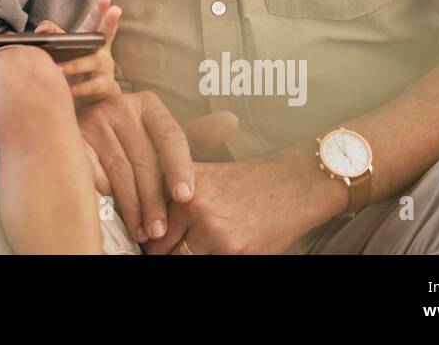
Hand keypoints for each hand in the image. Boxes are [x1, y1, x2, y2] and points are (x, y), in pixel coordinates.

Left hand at [34, 0, 122, 103]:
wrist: (94, 92)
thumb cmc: (77, 62)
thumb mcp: (68, 46)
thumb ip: (53, 34)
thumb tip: (33, 30)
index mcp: (92, 35)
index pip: (96, 19)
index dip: (101, 8)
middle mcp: (103, 48)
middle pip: (106, 32)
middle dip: (110, 20)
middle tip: (116, 9)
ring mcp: (105, 66)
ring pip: (89, 62)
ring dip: (72, 65)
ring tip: (57, 69)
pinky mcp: (103, 85)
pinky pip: (89, 86)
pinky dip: (76, 88)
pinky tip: (65, 90)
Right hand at [76, 92, 238, 243]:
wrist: (78, 120)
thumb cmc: (128, 135)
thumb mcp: (156, 130)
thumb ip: (189, 134)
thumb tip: (228, 122)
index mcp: (148, 104)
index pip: (171, 136)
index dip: (180, 168)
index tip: (186, 197)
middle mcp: (121, 106)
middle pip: (145, 159)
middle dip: (155, 200)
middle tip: (160, 230)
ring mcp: (95, 119)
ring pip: (121, 171)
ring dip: (133, 207)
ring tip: (142, 232)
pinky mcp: (74, 136)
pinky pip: (94, 172)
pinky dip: (106, 194)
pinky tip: (115, 212)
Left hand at [141, 145, 342, 254]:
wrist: (293, 185)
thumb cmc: (246, 180)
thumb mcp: (202, 173)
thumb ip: (169, 189)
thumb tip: (144, 222)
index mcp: (184, 191)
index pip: (151, 230)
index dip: (148, 241)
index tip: (146, 244)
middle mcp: (198, 212)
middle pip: (164, 251)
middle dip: (164, 252)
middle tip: (161, 251)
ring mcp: (218, 236)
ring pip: (186, 258)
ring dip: (188, 255)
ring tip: (199, 245)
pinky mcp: (239, 254)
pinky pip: (212, 264)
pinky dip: (213, 257)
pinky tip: (219, 248)